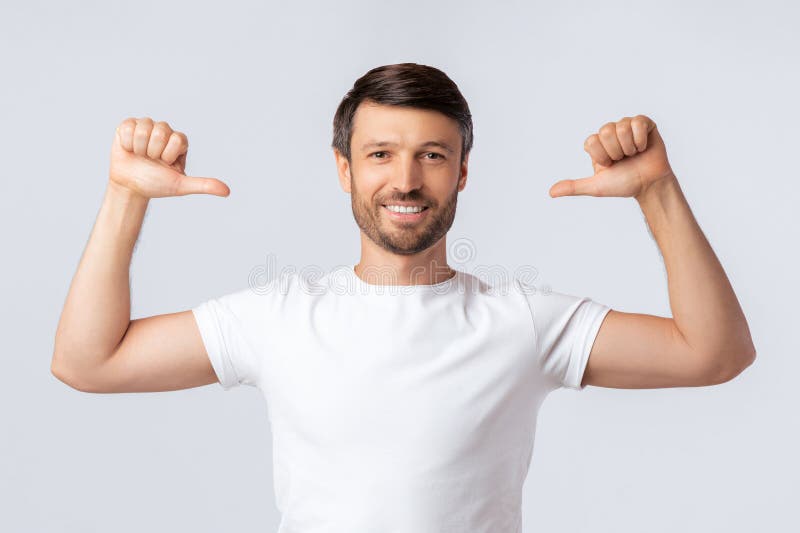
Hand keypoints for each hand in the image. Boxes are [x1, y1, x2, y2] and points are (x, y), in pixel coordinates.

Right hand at [109, 117, 229, 198]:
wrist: (130, 186)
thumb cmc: (156, 185)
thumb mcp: (181, 185)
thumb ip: (203, 185)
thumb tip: (227, 192)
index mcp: (179, 141)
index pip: (176, 140)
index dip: (167, 155)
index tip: (165, 164)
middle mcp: (165, 131)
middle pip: (160, 132)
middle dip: (153, 151)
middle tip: (151, 161)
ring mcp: (147, 126)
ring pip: (144, 128)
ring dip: (139, 148)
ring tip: (140, 156)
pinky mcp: (129, 125)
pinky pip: (128, 127)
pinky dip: (127, 143)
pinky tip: (129, 150)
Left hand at [549, 115, 674, 199]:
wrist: (649, 185)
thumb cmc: (623, 184)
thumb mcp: (595, 187)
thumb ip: (573, 187)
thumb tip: (551, 193)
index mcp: (596, 144)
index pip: (591, 141)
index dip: (602, 156)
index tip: (609, 165)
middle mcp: (610, 133)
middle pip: (605, 131)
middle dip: (616, 151)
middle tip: (623, 159)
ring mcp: (626, 126)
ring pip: (621, 127)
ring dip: (629, 147)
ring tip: (633, 154)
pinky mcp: (644, 124)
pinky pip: (638, 122)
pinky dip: (641, 139)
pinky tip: (643, 147)